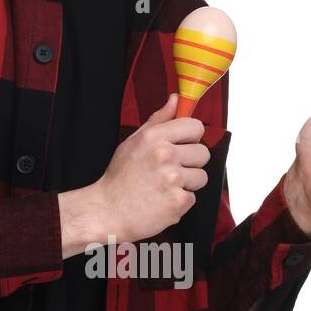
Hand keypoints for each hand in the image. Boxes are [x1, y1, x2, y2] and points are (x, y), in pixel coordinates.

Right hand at [91, 92, 210, 244]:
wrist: (107, 210)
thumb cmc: (120, 177)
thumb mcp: (134, 142)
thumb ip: (158, 120)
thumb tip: (176, 100)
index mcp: (154, 137)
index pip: (196, 127)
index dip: (190, 137)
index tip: (181, 145)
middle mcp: (165, 155)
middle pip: (203, 153)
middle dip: (189, 162)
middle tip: (168, 170)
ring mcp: (172, 179)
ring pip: (201, 177)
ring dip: (186, 183)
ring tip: (164, 186)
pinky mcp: (178, 202)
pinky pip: (192, 197)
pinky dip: (179, 201)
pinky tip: (161, 200)